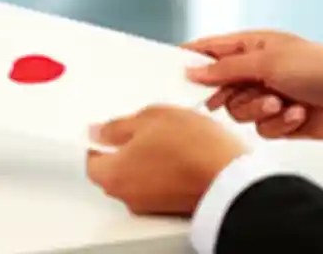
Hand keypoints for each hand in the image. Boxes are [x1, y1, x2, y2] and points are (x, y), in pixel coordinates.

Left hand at [86, 106, 245, 216]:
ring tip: (169, 135)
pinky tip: (182, 151)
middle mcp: (127, 196)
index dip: (101, 139)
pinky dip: (165, 169)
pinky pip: (159, 184)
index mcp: (112, 175)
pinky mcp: (173, 206)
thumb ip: (118, 126)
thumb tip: (99, 131)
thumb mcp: (151, 118)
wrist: (231, 176)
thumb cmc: (193, 148)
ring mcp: (151, 204)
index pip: (92, 159)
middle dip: (126, 147)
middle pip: (115, 169)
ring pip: (138, 176)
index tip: (111, 127)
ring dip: (147, 157)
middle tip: (143, 127)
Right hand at [184, 31, 322, 141]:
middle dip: (234, 94)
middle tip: (250, 92)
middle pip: (219, 87)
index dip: (192, 58)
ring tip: (282, 103)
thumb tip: (193, 69)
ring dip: (260, 110)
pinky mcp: (278, 120)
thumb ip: (226, 68)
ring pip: (238, 111)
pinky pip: (260, 128)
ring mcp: (267, 95)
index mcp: (253, 45)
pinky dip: (278, 124)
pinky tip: (297, 114)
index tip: (176, 71)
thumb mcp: (267, 61)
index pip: (211, 49)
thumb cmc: (322, 68)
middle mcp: (257, 69)